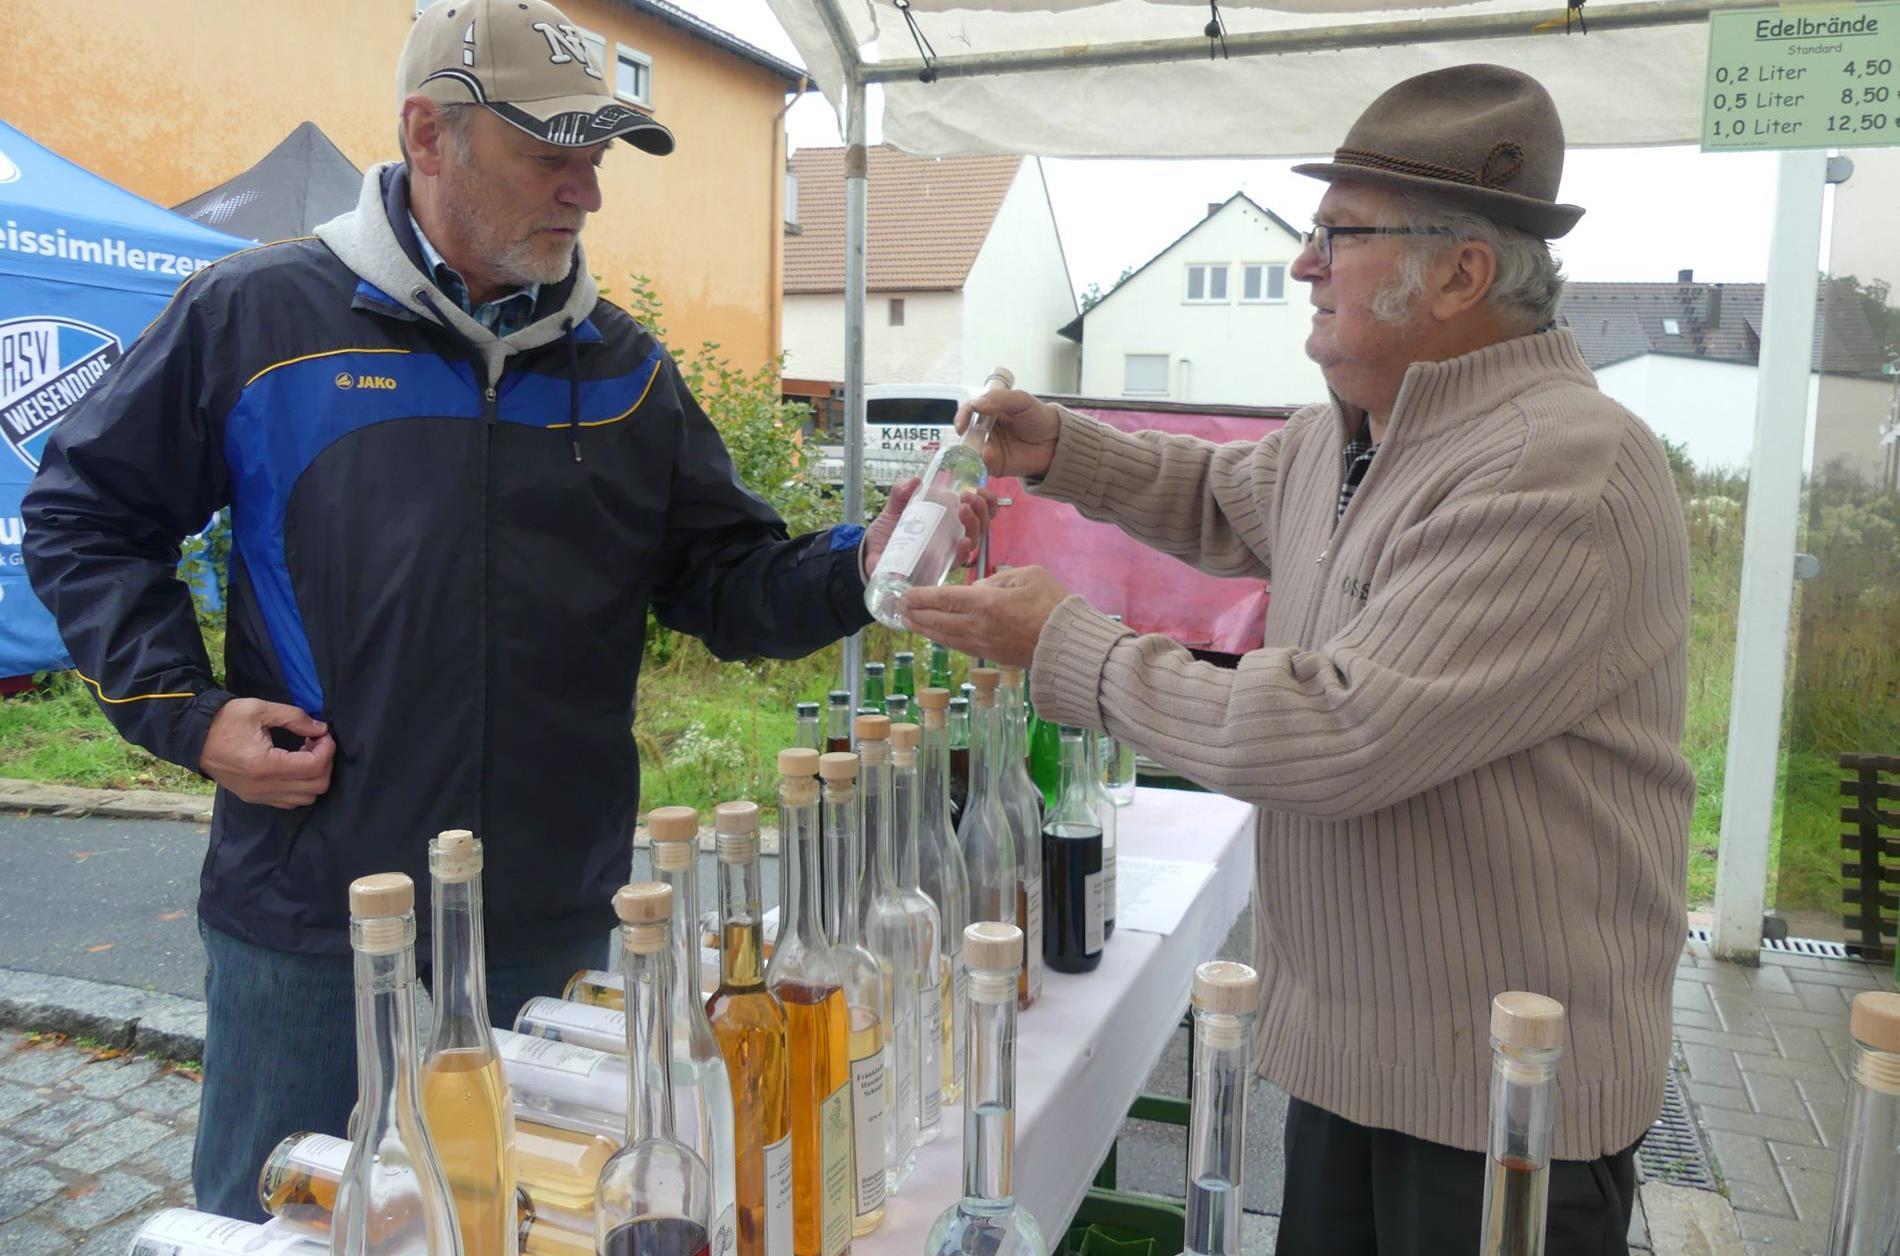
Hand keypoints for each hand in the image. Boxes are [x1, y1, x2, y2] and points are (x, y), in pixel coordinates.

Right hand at [200, 698, 335, 808]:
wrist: (191, 736)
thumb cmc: (224, 719)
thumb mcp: (259, 709)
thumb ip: (295, 718)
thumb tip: (320, 729)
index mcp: (264, 764)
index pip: (314, 767)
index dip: (327, 749)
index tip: (322, 734)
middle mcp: (262, 786)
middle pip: (316, 787)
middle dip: (325, 763)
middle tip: (316, 743)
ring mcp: (257, 795)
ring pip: (305, 798)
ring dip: (313, 777)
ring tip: (304, 754)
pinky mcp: (252, 797)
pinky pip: (288, 801)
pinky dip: (300, 787)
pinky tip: (292, 765)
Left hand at [862, 477, 997, 577]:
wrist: (870, 557)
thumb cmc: (888, 534)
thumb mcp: (894, 509)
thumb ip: (901, 493)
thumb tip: (915, 481)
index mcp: (948, 520)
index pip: (977, 510)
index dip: (987, 501)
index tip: (982, 490)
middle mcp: (952, 537)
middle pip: (981, 524)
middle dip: (981, 508)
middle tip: (968, 497)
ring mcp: (947, 553)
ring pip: (974, 540)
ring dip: (974, 523)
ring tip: (964, 510)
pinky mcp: (938, 568)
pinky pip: (957, 561)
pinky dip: (964, 551)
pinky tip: (963, 541)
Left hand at [899, 565, 1070, 667]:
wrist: (1068, 644)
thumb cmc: (1053, 605)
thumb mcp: (1027, 576)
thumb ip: (998, 579)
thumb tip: (979, 589)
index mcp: (985, 604)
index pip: (943, 599)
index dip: (920, 596)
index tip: (903, 594)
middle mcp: (977, 626)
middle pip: (937, 621)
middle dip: (914, 613)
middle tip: (897, 608)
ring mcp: (983, 644)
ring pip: (944, 636)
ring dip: (924, 629)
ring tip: (909, 622)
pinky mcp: (991, 655)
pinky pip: (958, 645)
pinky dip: (942, 638)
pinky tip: (937, 634)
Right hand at [953, 384, 1060, 479]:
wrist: (1055, 441)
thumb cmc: (1038, 418)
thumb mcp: (1022, 400)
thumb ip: (999, 399)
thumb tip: (976, 405)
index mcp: (989, 411)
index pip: (968, 411)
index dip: (962, 416)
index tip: (962, 425)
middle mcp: (985, 430)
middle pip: (965, 433)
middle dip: (964, 437)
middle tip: (969, 441)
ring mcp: (988, 448)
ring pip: (970, 451)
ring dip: (969, 453)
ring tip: (980, 452)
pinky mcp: (994, 465)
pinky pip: (980, 467)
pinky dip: (978, 466)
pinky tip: (985, 462)